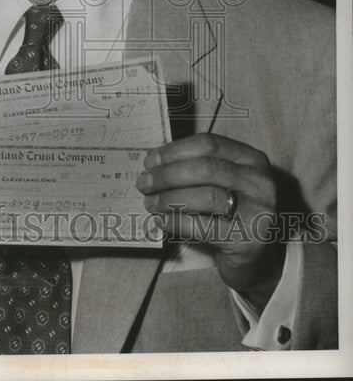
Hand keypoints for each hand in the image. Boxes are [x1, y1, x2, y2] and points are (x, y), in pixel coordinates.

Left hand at [137, 133, 282, 304]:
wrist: (255, 259)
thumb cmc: (230, 214)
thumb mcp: (222, 184)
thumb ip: (196, 168)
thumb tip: (154, 164)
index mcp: (251, 159)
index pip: (210, 144)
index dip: (176, 150)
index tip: (151, 160)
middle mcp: (260, 182)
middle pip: (206, 168)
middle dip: (168, 174)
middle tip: (144, 183)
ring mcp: (258, 212)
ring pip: (206, 196)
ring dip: (170, 198)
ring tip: (150, 203)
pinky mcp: (248, 240)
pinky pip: (204, 226)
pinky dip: (177, 221)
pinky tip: (162, 221)